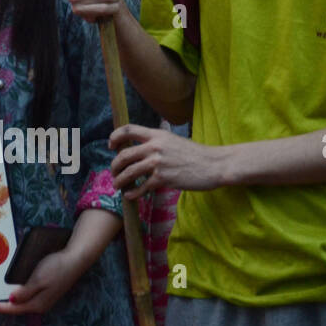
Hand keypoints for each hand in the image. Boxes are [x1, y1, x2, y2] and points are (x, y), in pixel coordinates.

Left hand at [0, 247, 83, 315]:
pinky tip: (13, 288)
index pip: (13, 309)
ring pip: (23, 302)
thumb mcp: (38, 279)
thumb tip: (10, 301)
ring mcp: (44, 297)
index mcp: (37, 303)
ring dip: (10, 300)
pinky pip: (28, 295)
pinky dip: (18, 294)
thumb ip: (24, 292)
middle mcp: (40, 303)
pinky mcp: (47, 290)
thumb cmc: (56, 267)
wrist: (75, 259)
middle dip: (2, 306)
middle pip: (17, 307)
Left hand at [110, 124, 224, 198]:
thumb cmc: (195, 154)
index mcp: (157, 134)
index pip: (128, 129)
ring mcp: (158, 162)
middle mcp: (155, 146)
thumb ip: (156, 143)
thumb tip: (139, 150)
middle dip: (114, 165)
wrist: (214, 165)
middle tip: (113, 172)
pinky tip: (130, 196)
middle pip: (124, 154)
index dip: (115, 137)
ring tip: (117, 185)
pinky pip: (142, 186)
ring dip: (120, 180)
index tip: (111, 146)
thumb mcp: (173, 141)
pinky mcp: (164, 178)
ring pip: (129, 172)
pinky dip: (133, 192)